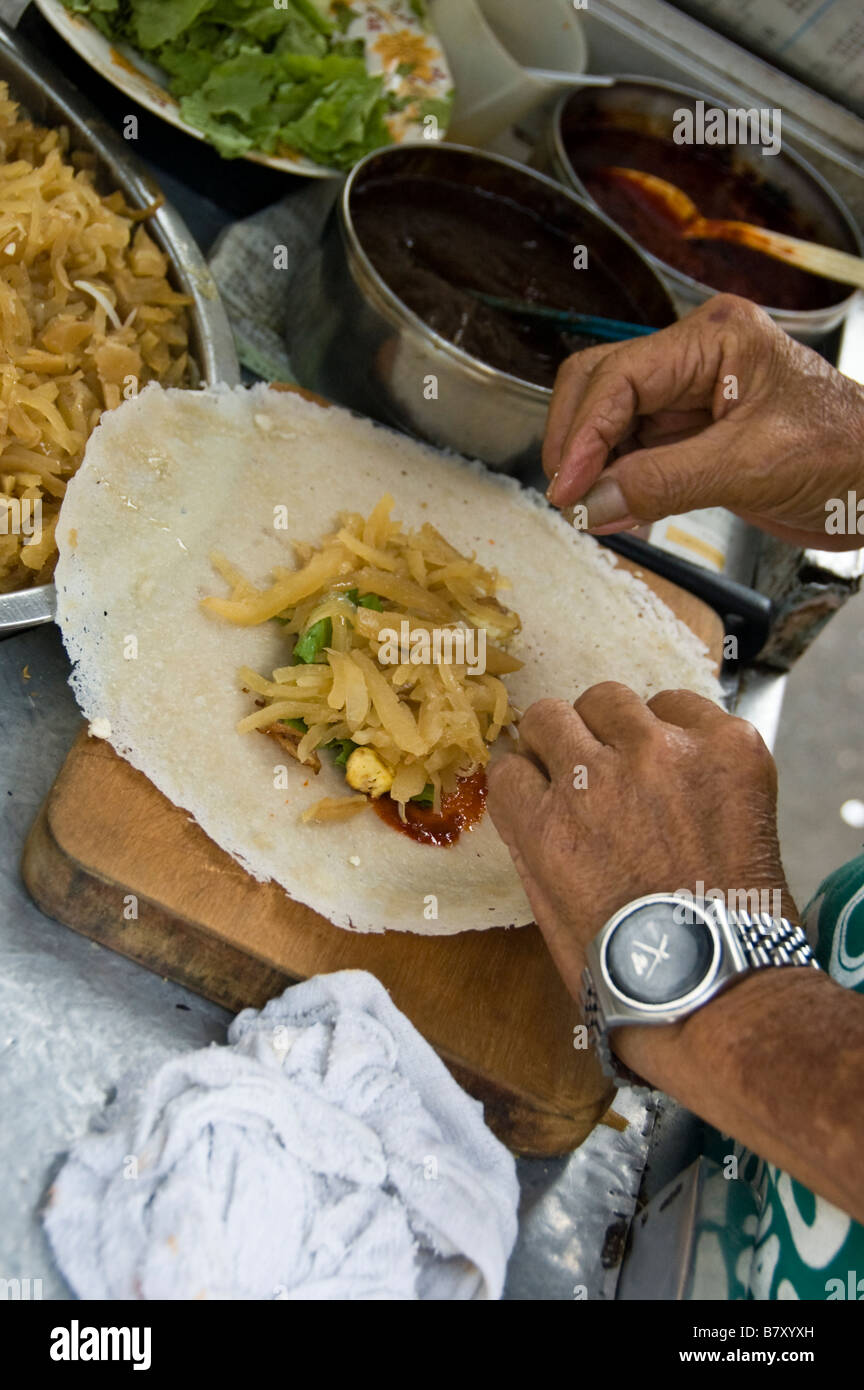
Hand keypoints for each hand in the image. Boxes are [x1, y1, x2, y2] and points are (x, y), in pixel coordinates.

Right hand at [487, 684, 795, 1004]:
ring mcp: (665, 753)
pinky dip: (683, 732)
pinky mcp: (726, 745)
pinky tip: (694, 773)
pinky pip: (685, 704)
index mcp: (546, 822)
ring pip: (611, 699)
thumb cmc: (631, 965)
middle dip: (561, 743)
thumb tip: (526, 791)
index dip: (527, 778)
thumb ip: (528, 842)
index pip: (507, 764)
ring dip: (617, 730)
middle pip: (549, 716)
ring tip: (644, 768)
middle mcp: (598, 777)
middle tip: (590, 772)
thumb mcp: (547, 911)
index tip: (544, 787)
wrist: (724, 980)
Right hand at [543, 294, 863, 550]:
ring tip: (595, 513)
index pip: (618, 376)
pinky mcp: (695, 435)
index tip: (568, 487)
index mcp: (715, 338)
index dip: (583, 434)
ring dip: (597, 468)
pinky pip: (636, 453)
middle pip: (600, 387)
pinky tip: (622, 513)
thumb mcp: (751, 467)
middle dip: (578, 443)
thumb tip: (592, 503)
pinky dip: (620, 484)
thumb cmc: (848, 453)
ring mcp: (693, 396)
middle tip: (570, 498)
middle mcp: (697, 357)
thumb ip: (663, 483)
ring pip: (611, 423)